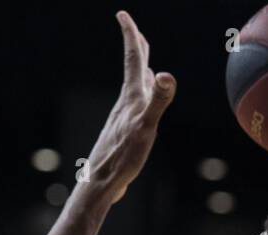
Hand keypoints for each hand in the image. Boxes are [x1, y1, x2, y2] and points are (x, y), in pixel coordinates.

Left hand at [81, 11, 176, 204]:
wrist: (101, 184)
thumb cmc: (122, 157)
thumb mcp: (145, 127)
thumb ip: (158, 101)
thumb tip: (166, 75)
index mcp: (132, 98)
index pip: (133, 60)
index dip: (130, 36)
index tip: (122, 14)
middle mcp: (125, 104)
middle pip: (132, 70)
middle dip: (135, 48)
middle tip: (133, 30)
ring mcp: (123, 119)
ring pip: (134, 89)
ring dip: (140, 73)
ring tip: (145, 65)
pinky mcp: (124, 134)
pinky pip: (135, 109)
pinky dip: (141, 99)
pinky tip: (141, 109)